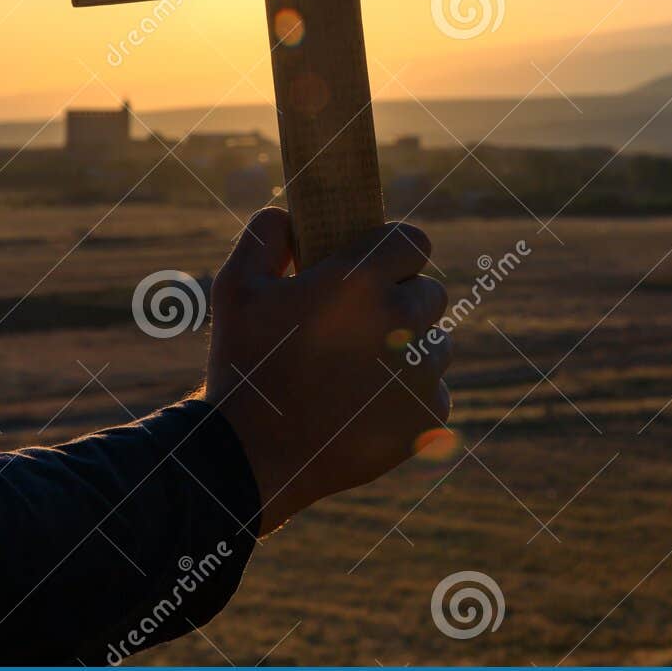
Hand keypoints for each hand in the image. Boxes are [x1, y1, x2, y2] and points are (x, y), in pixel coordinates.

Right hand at [204, 207, 451, 535]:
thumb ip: (264, 237)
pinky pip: (434, 391)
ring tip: (361, 369)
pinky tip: (368, 406)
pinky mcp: (429, 416)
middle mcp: (402, 321)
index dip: (396, 252)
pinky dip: (410, 396)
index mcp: (360, 280)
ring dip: (411, 349)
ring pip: (436, 345)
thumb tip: (289, 214)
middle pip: (430, 293)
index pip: (414, 241)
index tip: (378, 268)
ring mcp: (420, 372)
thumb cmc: (243, 364)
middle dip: (402, 302)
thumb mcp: (235, 287)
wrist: (253, 456)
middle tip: (361, 325)